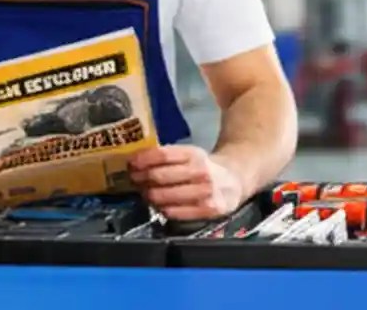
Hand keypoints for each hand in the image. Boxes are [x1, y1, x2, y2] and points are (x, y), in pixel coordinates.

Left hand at [128, 145, 244, 220]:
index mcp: (194, 154)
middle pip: (159, 176)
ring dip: (148, 195)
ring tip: (144, 193)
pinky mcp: (208, 210)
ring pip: (164, 196)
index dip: (143, 160)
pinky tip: (159, 205)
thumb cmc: (205, 168)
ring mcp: (205, 192)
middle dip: (141, 179)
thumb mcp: (191, 155)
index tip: (131, 164)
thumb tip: (137, 162)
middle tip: (133, 179)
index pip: (162, 155)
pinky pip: (174, 213)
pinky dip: (161, 209)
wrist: (235, 180)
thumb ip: (168, 157)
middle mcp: (200, 172)